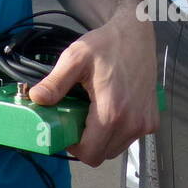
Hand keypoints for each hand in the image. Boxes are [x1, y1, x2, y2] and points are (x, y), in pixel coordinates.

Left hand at [27, 12, 158, 166]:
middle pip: (101, 154)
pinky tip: (109, 108)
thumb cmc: (105, 44)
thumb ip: (55, 82)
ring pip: (115, 148)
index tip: (66, 128)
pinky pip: (128, 138)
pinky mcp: (151, 121)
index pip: (90, 153)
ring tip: (93, 111)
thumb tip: (36, 99)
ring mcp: (144, 124)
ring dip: (101, 138)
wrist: (135, 33)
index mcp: (112, 112)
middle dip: (86, 142)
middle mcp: (132, 123)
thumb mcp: (75, 58)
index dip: (73, 147)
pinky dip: (116, 132)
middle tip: (77, 117)